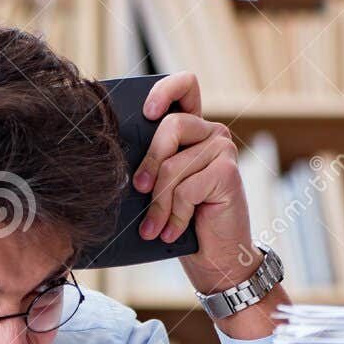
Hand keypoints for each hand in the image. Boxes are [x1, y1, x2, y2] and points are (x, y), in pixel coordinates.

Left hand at [130, 71, 259, 294]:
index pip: (185, 86)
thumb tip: (114, 160)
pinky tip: (171, 233)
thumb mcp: (158, 189)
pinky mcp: (229, 172)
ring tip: (152, 229)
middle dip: (149, 163)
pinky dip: (174, 216)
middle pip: (171, 125)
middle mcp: (210, 133)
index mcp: (191, 130)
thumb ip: (148, 166)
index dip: (165, 89)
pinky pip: (186, 189)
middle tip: (139, 190)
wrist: (215, 257)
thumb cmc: (180, 222)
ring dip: (158, 204)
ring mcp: (223, 150)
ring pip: (174, 166)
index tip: (146, 113)